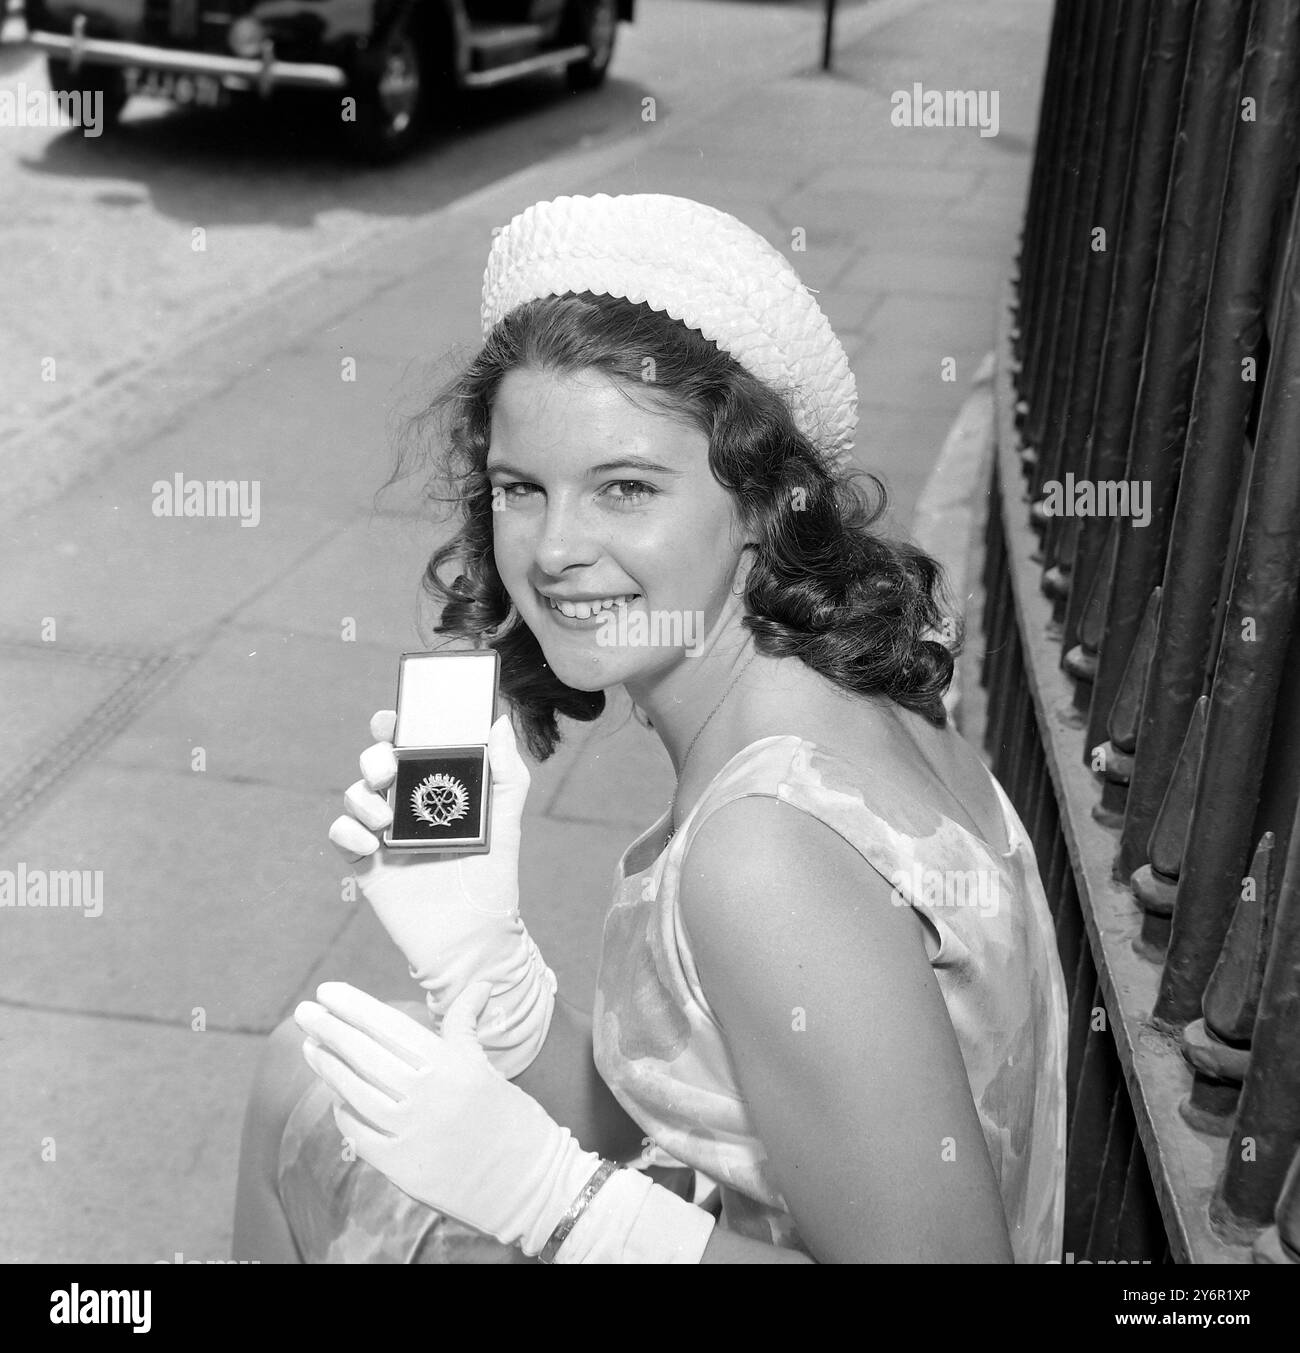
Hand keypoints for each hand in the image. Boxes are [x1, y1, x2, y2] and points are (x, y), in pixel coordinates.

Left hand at [295, 982, 596, 1253]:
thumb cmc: (514, 1120)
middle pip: (364, 1054)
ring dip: (328, 1066)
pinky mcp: (401, 1169)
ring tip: (310, 1046)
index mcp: (448, 1064)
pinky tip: (337, 1098)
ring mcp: (410, 1133)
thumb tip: (479, 985)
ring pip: (354, 1092)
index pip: (388, 1026)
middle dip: (329, 1029)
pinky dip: (344, 1114)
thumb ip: (467, 1026)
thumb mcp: (488, 1065)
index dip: (354, 1007)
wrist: (529, 1184)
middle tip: (304, 1011)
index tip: (327, 991)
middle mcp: (425, 1095)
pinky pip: (359, 1135)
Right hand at [328, 710, 554, 1077]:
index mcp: (439, 788)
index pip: (410, 745)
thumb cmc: (494, 879)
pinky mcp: (366, 864)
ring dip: (361, 797)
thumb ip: (506, 772)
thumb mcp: (507, 822)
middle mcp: (408, 805)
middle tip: (386, 770)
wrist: (473, 940)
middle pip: (375, 764)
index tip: (392, 719)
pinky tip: (370, 846)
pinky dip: (347, 833)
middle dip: (373, 757)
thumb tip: (500, 721)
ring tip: (384, 820)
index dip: (395, 725)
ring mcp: (384, 834)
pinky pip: (341, 835)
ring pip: (355, 796)